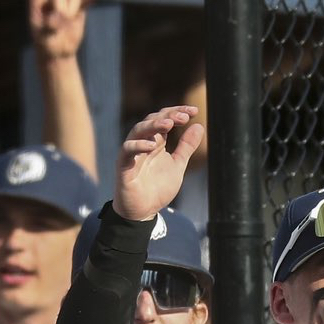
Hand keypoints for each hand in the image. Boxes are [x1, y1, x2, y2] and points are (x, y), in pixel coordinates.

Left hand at [27, 0, 107, 61]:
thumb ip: (49, 26)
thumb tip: (60, 17)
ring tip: (67, 22)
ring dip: (71, 9)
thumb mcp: (42, 38)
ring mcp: (66, 3)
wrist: (58, 51)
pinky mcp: (78, 10)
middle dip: (60, 8)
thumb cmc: (45, 43)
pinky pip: (87, 0)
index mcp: (37, 3)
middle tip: (57, 25)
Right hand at [113, 105, 202, 222]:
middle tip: (184, 117)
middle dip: (168, 116)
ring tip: (169, 124)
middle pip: (152, 120)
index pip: (165, 119)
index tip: (194, 111)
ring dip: (153, 125)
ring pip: (138, 131)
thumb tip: (199, 125)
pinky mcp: (123, 165)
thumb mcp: (177, 165)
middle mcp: (143, 143)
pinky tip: (153, 146)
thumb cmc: (157, 188)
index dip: (178, 112)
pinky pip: (127, 150)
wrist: (143, 211)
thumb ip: (186, 147)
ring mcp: (132, 153)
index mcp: (156, 141)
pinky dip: (138, 145)